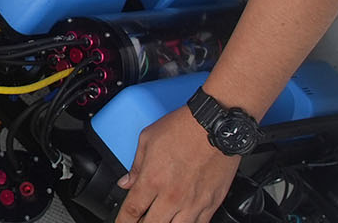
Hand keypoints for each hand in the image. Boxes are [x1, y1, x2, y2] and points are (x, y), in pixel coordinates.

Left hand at [114, 107, 241, 222]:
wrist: (216, 125)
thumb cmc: (184, 127)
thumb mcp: (148, 139)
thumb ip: (136, 165)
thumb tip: (126, 182)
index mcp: (152, 180)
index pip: (131, 211)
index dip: (123, 220)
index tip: (121, 222)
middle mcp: (172, 196)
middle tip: (139, 221)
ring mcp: (193, 203)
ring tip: (159, 220)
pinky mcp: (211, 203)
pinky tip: (181, 221)